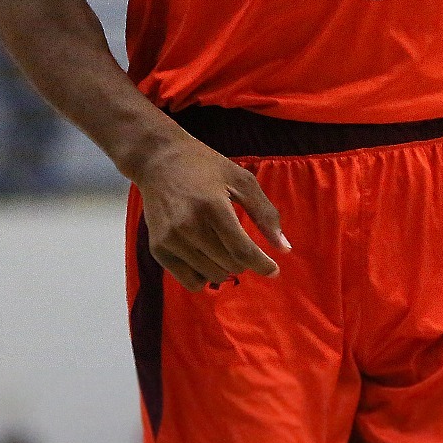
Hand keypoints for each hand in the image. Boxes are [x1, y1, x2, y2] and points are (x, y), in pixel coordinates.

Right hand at [135, 137, 288, 292]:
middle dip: (244, 261)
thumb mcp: (241, 180)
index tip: (274, 270)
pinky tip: (207, 259)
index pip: (242, 250)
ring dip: (225, 268)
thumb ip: (265, 214)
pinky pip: (189, 281)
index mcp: (213, 207)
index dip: (262, 265)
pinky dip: (204, 276)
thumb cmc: (205, 167)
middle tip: (242, 247)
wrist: (159, 161)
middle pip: (229, 265)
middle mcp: (189, 226)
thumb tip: (284, 248)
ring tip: (224, 250)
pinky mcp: (158, 249)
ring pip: (211, 275)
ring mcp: (171, 240)